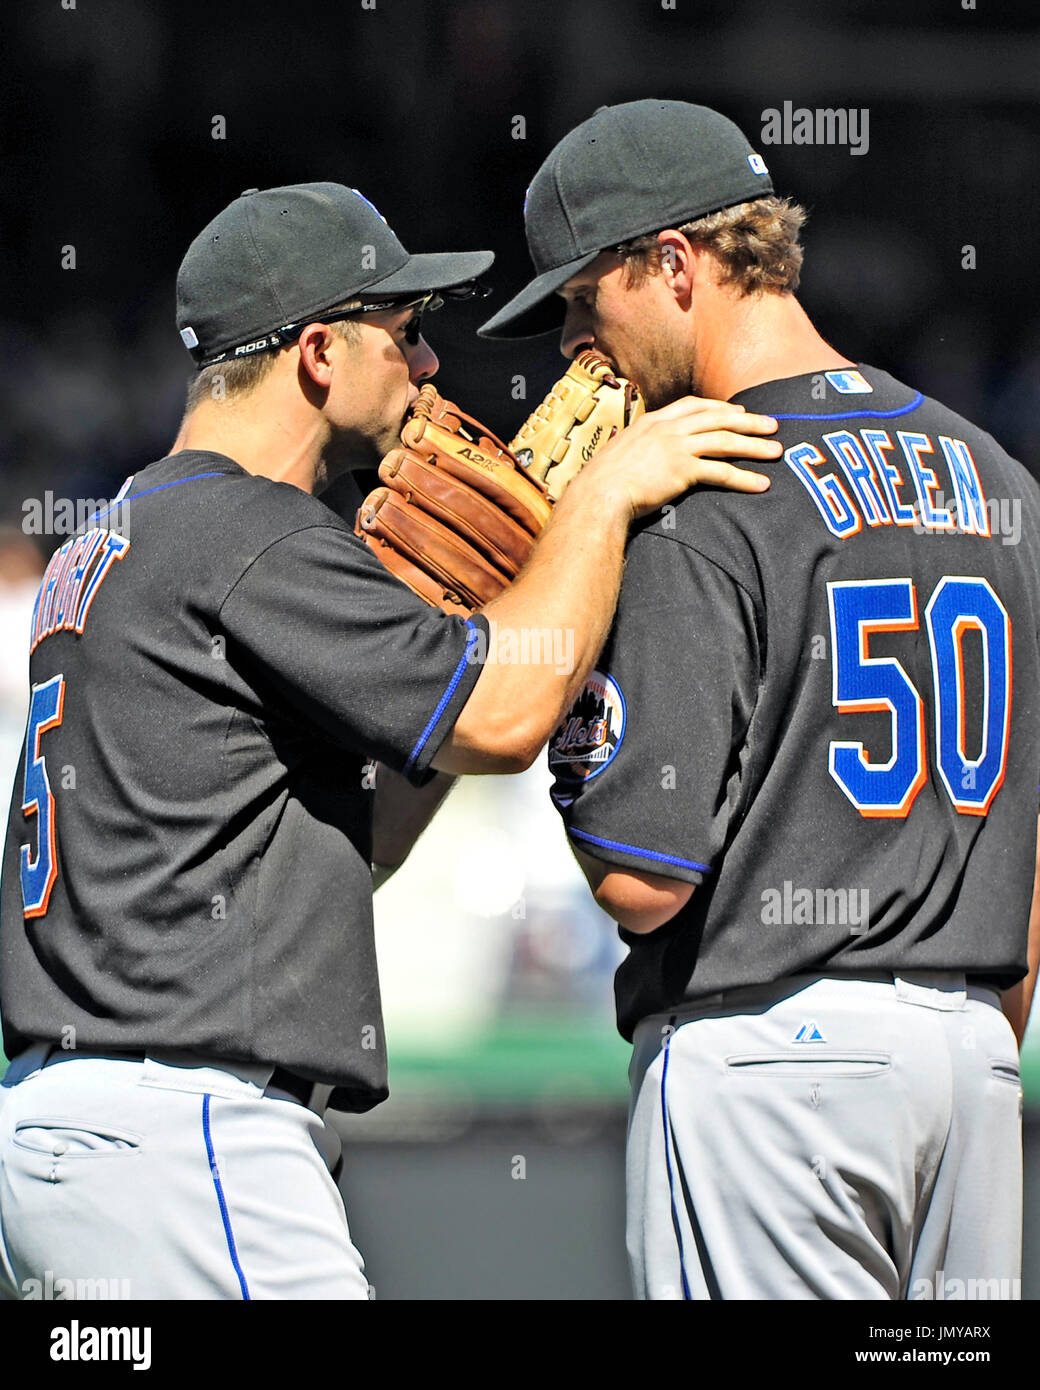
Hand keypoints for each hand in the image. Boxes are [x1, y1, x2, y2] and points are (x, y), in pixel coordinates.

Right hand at [572, 396, 780, 521]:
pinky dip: (744, 478)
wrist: (598, 493)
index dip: (719, 407)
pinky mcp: (682, 470)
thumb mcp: (621, 451)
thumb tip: (643, 456)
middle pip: (718, 417)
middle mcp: (668, 428)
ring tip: (776, 451)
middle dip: (749, 420)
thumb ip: (640, 447)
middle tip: (772, 424)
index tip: (738, 410)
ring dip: (754, 445)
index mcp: (653, 421)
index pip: (693, 405)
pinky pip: (721, 471)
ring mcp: (676, 447)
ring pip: (725, 440)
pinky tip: (761, 484)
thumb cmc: (603, 480)